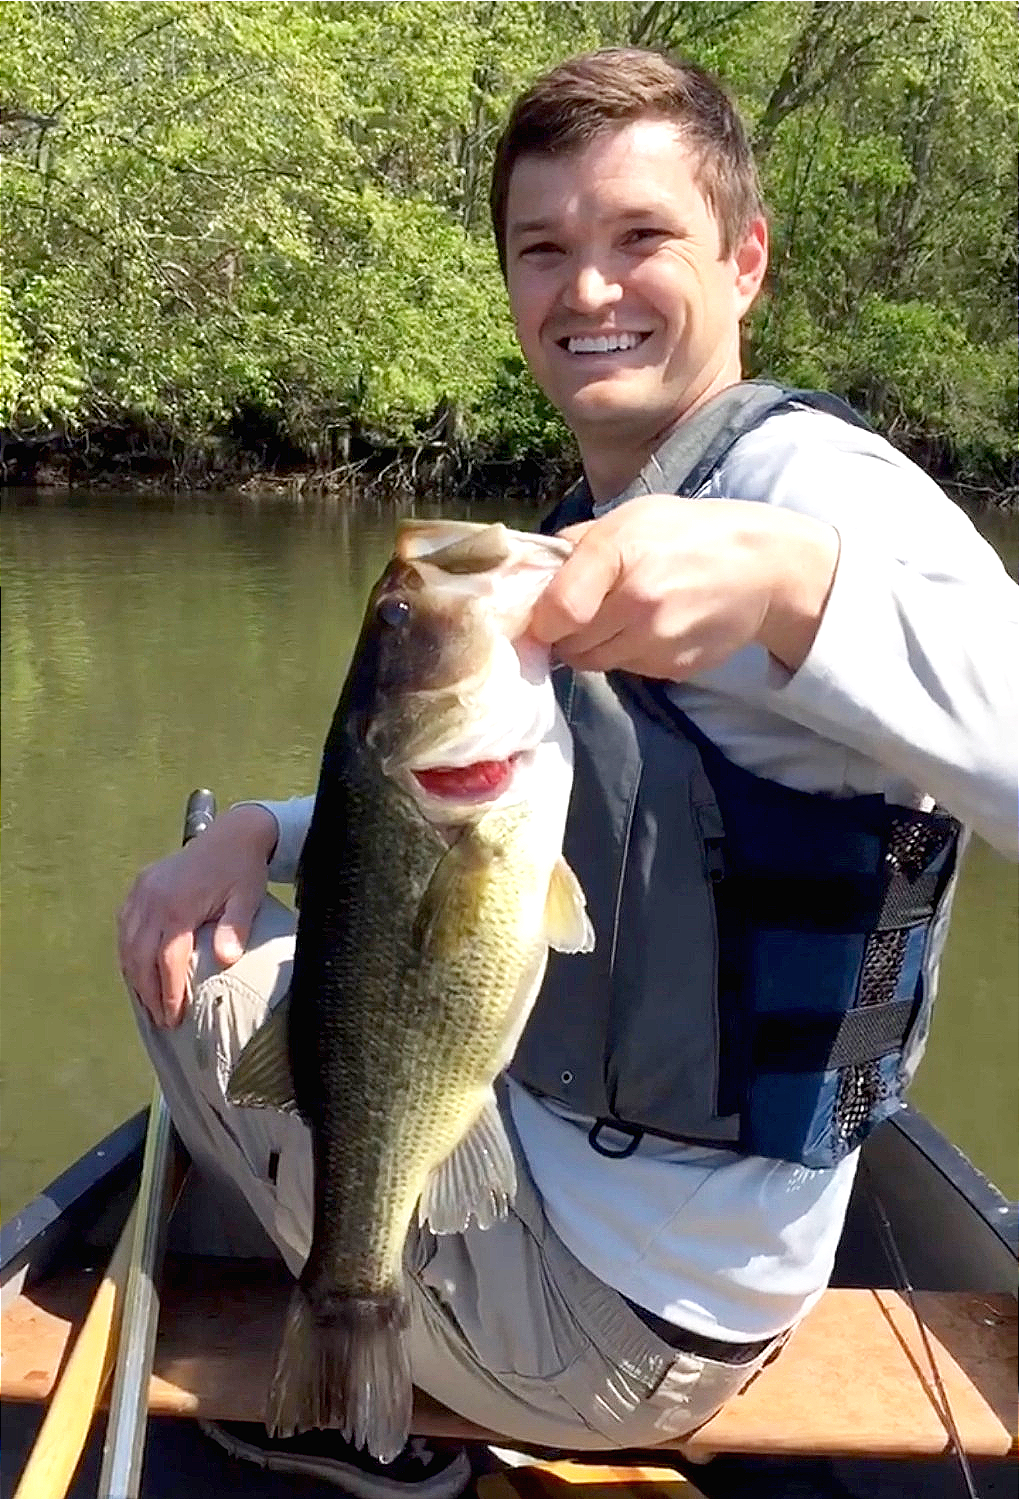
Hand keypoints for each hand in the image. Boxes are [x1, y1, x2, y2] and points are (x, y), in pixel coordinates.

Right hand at [117, 803, 277, 1027]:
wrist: (233, 833)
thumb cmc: (243, 870)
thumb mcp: (248, 898)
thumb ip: (236, 928)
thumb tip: (225, 959)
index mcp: (179, 905)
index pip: (167, 960)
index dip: (169, 991)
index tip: (174, 1018)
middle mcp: (153, 899)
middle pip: (140, 956)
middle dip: (149, 992)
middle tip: (162, 1020)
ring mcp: (143, 891)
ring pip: (127, 943)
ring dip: (135, 976)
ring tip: (149, 1004)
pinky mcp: (140, 886)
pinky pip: (125, 925)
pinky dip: (128, 951)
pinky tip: (138, 971)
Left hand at [529, 494, 838, 678]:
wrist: (765, 569)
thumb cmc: (690, 534)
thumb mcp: (632, 517)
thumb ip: (577, 543)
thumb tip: (530, 571)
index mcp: (619, 555)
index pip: (555, 613)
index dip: (540, 618)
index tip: (543, 613)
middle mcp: (638, 604)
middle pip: (570, 645)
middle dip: (568, 632)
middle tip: (583, 611)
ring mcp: (658, 642)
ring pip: (596, 663)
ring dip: (596, 645)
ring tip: (620, 616)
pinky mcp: (674, 669)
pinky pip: (629, 669)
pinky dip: (628, 654)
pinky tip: (651, 627)